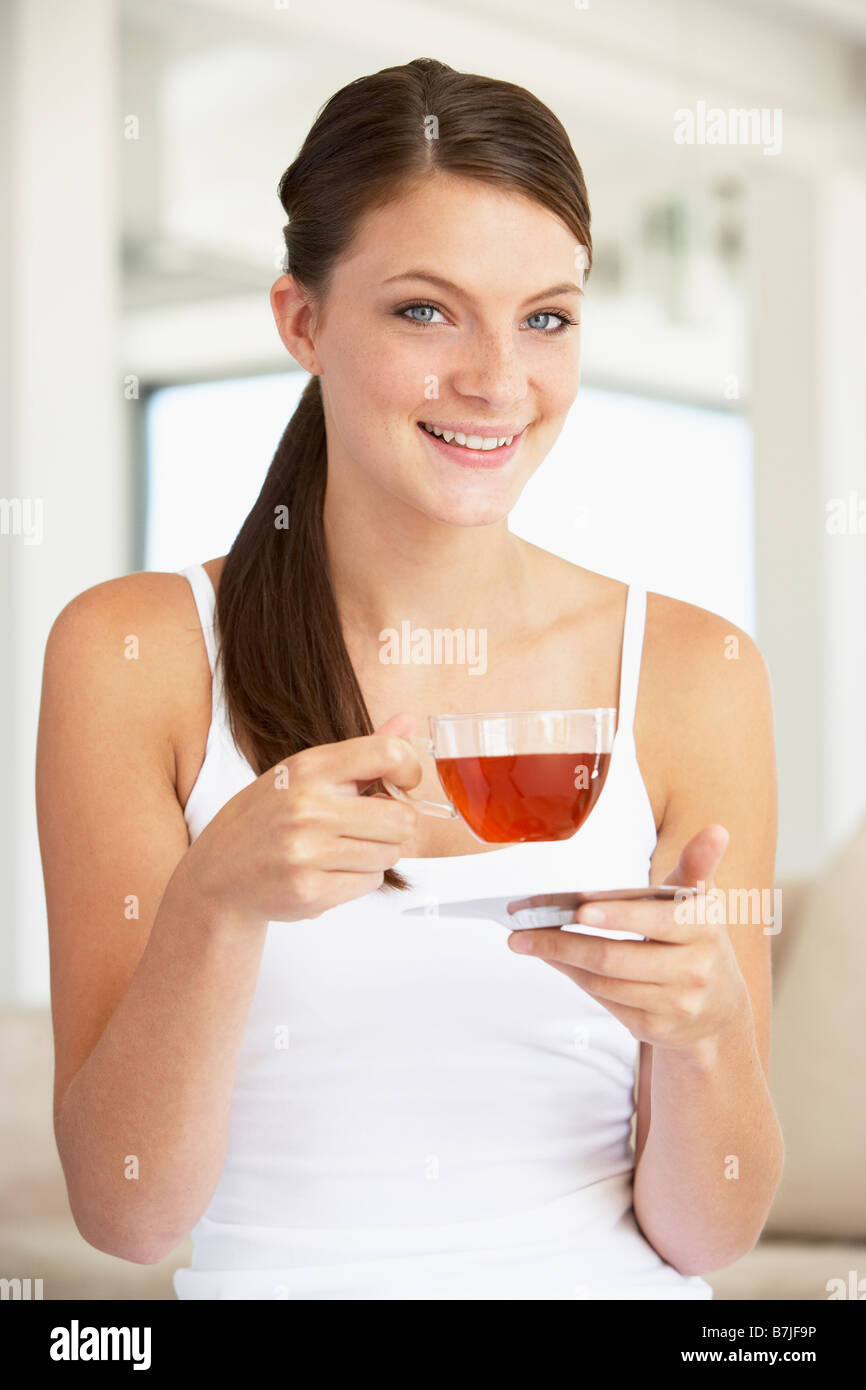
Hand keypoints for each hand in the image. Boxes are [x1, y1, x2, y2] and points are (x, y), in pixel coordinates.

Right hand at [176, 712, 420, 927]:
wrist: (219, 872)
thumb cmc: (267, 818)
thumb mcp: (305, 773)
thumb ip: (361, 752)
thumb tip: (408, 724)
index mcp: (309, 768)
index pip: (388, 753)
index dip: (410, 770)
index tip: (402, 783)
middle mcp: (308, 807)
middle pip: (403, 818)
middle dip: (395, 825)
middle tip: (369, 826)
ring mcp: (308, 852)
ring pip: (390, 854)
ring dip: (375, 854)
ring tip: (340, 849)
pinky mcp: (311, 891)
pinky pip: (370, 882)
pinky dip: (358, 878)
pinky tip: (328, 870)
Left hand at [506, 825, 751, 1057]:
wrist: (720, 1008)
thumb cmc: (696, 939)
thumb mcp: (700, 901)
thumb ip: (697, 865)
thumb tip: (716, 831)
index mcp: (703, 927)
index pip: (654, 919)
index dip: (618, 916)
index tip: (581, 910)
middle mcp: (694, 968)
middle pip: (614, 957)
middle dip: (563, 943)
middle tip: (523, 929)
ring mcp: (675, 1004)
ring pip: (603, 982)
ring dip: (560, 960)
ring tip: (529, 941)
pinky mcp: (656, 1028)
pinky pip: (606, 1002)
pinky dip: (576, 979)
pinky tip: (557, 961)